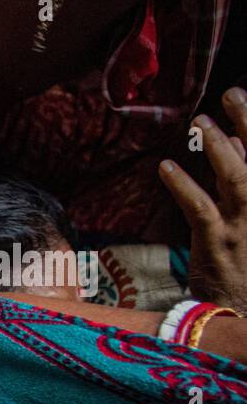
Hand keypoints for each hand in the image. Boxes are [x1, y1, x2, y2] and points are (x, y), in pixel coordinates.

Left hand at [160, 87, 246, 310]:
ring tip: (202, 120)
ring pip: (236, 178)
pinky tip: (166, 167)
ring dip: (220, 147)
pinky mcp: (218, 244)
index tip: (244, 96)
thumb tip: (236, 141)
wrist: (246, 311)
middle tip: (233, 92)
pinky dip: (183, 186)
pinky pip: (200, 209)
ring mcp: (245, 227)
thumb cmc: (246, 261)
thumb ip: (243, 181)